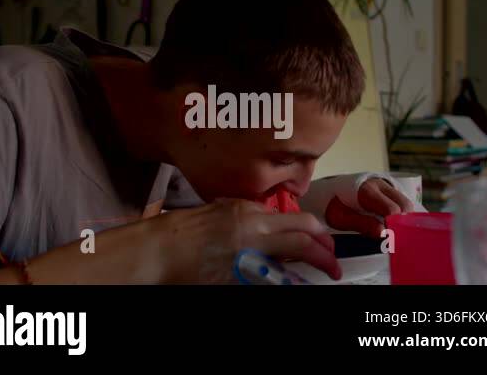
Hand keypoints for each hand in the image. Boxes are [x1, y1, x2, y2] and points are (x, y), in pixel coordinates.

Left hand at [142, 199, 339, 283]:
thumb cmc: (185, 272)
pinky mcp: (228, 204)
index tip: (334, 271)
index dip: (325, 258)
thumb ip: (265, 276)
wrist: (153, 249)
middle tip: (327, 256)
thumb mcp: (231, 282)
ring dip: (300, 230)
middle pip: (303, 221)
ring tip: (301, 250)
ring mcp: (240, 207)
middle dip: (322, 238)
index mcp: (253, 240)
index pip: (304, 245)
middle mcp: (252, 218)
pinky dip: (276, 224)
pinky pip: (263, 211)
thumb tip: (288, 277)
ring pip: (284, 214)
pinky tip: (270, 239)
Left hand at [325, 178, 413, 237]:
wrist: (330, 192)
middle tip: (389, 233)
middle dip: (400, 222)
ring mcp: (387, 185)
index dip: (392, 225)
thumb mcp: (340, 217)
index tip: (386, 236)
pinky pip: (403, 202)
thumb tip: (383, 232)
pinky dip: (401, 214)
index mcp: (366, 190)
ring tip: (389, 228)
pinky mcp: (390, 189)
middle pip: (404, 205)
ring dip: (402, 218)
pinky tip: (391, 222)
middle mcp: (380, 184)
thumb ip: (361, 224)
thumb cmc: (336, 206)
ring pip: (407, 204)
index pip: (392, 209)